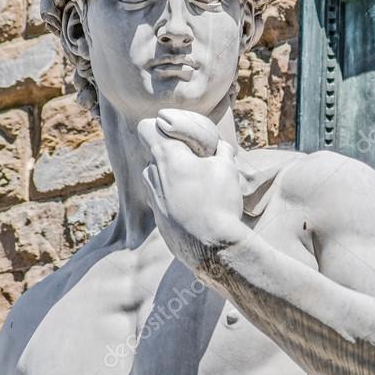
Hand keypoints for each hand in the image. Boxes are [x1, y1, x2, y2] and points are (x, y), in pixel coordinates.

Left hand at [137, 109, 247, 273]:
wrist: (212, 249)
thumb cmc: (219, 202)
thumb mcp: (227, 168)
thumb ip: (221, 150)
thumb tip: (220, 146)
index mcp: (167, 157)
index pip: (146, 128)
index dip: (159, 126)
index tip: (177, 133)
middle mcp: (153, 175)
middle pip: (157, 156)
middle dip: (174, 157)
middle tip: (198, 164)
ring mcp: (153, 199)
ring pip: (159, 180)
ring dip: (173, 179)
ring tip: (198, 190)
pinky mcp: (158, 220)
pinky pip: (165, 202)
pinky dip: (177, 201)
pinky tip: (197, 211)